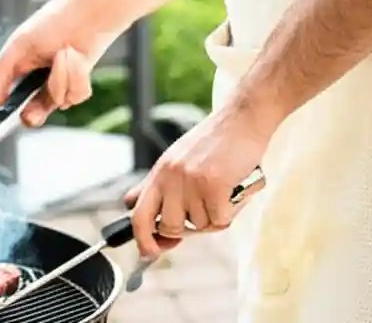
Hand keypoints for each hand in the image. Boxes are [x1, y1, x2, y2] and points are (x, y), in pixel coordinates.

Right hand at [0, 0, 119, 136]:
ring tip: (64, 52)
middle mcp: (32, 87)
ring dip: (61, 76)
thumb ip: (1, 84)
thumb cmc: (49, 26)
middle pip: (28, 116)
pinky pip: (75, 96)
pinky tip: (76, 56)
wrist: (87, 15)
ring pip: (57, 102)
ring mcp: (55, 91)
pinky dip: (76, 75)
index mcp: (11, 75)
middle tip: (27, 111)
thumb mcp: (17, 53)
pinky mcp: (77, 90)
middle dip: (32, 110)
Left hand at [124, 99, 277, 256]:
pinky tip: (233, 193)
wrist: (241, 119)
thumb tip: (130, 205)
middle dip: (187, 229)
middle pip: (169, 227)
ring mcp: (191, 182)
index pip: (137, 214)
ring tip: (222, 192)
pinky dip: (230, 213)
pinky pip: (220, 220)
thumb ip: (155, 185)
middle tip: (205, 211)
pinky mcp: (214, 185)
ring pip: (199, 225)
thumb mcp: (174, 160)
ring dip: (214, 217)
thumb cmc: (212, 143)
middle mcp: (170, 178)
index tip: (150, 252)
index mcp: (158, 173)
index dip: (141, 239)